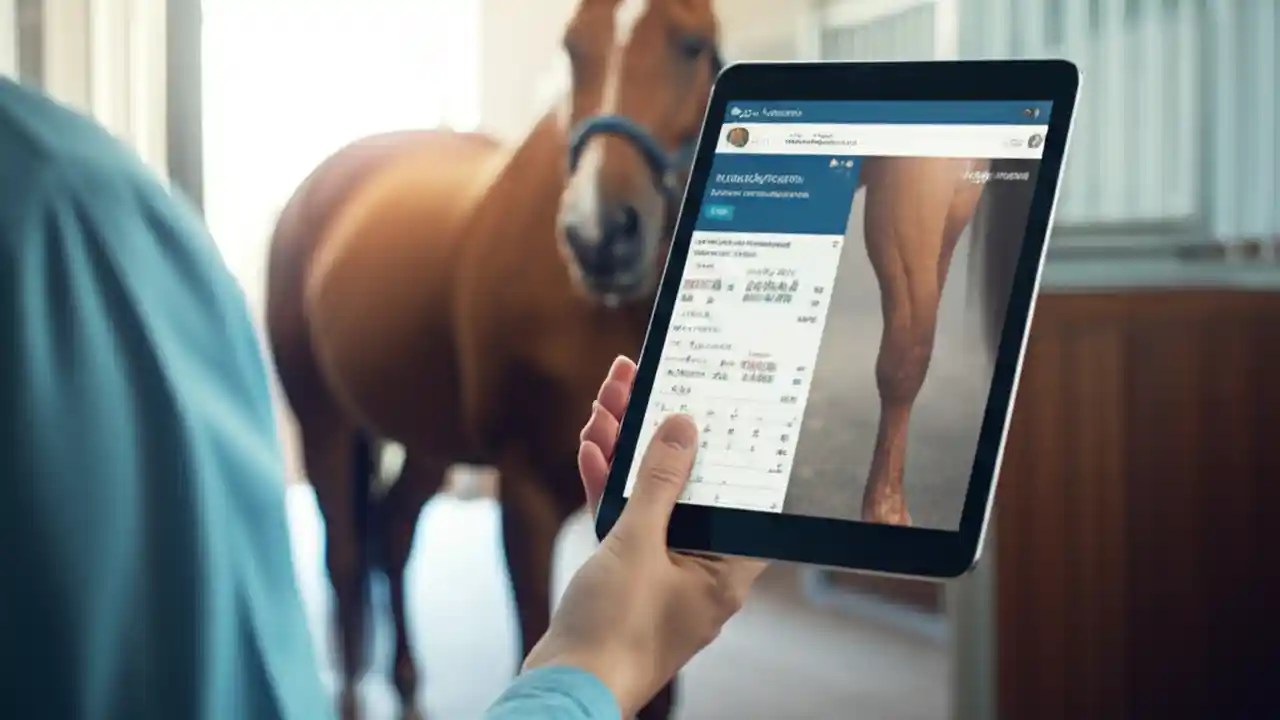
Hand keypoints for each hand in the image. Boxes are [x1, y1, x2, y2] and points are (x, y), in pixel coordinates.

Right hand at [522, 356, 767, 716]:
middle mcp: (699, 570)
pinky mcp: (626, 578)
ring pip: (649, 499)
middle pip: (686, 486)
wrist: (564, 690)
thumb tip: (683, 429)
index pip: (738, 493)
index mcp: (725, 570)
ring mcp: (661, 573)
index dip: (721, 442)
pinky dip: (606, 488)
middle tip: (637, 383)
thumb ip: (660, 483)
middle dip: (656, 434)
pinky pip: (624, 522)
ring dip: (624, 451)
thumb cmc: (613, 633)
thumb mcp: (639, 545)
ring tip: (606, 401)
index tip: (708, 400)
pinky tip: (590, 449)